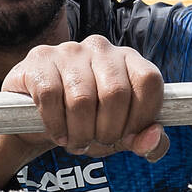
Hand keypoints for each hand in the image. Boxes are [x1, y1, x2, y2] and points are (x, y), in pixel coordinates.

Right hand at [1, 35, 169, 161]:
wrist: (38, 116)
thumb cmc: (89, 122)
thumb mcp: (121, 137)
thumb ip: (148, 143)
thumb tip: (153, 136)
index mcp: (128, 59)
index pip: (149, 81)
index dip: (142, 116)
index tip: (127, 136)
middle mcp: (100, 48)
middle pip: (116, 93)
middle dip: (108, 131)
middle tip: (96, 141)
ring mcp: (68, 51)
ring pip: (82, 99)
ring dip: (80, 133)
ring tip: (76, 141)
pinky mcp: (39, 60)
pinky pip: (51, 96)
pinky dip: (56, 125)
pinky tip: (58, 133)